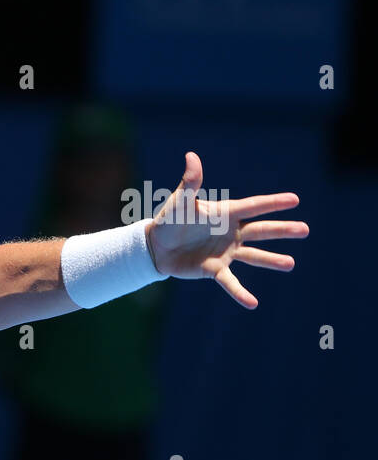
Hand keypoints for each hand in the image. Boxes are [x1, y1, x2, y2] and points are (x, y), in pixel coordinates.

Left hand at [145, 152, 308, 308]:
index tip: (295, 199)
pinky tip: (252, 303)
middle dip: (282, 230)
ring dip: (271, 260)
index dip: (273, 203)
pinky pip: (230, 282)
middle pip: (261, 230)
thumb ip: (190, 182)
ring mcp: (225, 252)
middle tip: (305, 230)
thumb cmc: (169, 220)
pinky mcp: (215, 269)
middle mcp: (231, 233)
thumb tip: (191, 156)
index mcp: (226, 214)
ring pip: (253, 255)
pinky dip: (240, 293)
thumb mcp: (180, 201)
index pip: (253, 206)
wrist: (156, 246)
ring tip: (290, 264)